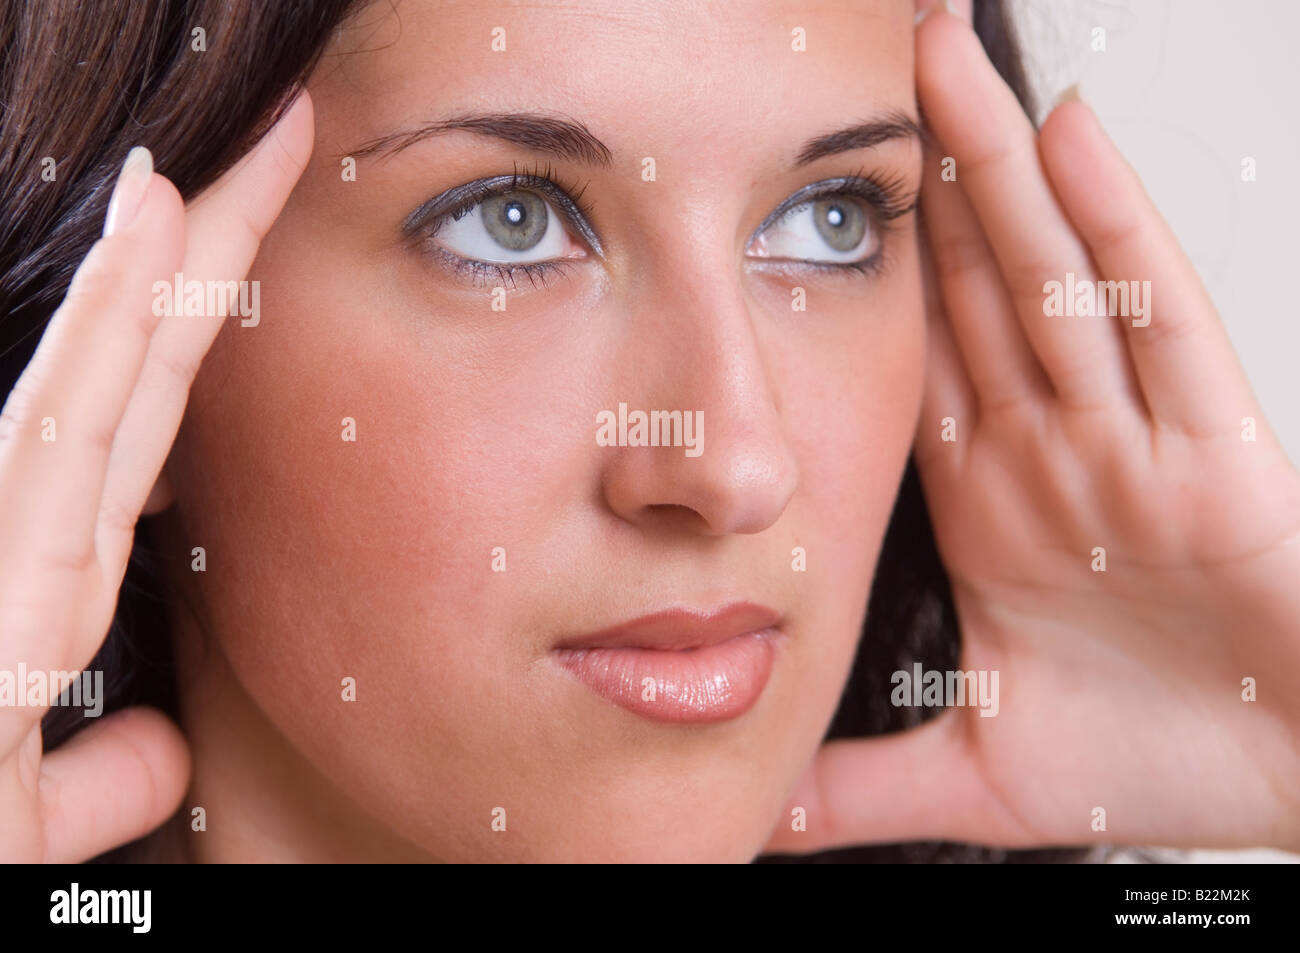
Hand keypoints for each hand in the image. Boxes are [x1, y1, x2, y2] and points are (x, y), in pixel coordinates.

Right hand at [0, 91, 314, 861]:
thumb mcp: (31, 824)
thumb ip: (98, 773)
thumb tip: (162, 745)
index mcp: (45, 595)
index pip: (146, 431)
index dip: (199, 331)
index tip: (250, 246)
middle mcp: (18, 548)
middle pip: (133, 378)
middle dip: (204, 257)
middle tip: (273, 142)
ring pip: (91, 377)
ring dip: (153, 260)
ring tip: (207, 155)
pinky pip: (46, 434)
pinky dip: (92, 333)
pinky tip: (142, 246)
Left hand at [766, 9, 1299, 855]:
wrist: (1293, 779)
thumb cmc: (1162, 756)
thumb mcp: (977, 776)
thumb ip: (859, 786)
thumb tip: (757, 812)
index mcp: (991, 503)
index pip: (913, 361)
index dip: (867, 278)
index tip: (806, 201)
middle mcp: (1053, 450)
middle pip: (977, 287)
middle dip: (928, 180)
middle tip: (872, 72)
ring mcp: (1129, 439)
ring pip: (1053, 279)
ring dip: (999, 170)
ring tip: (947, 63)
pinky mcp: (1211, 451)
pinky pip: (1161, 321)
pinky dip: (1119, 230)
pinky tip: (1074, 142)